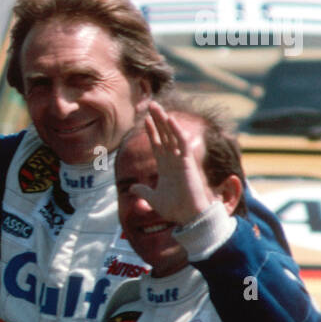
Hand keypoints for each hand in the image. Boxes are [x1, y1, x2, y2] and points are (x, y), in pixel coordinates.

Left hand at [129, 102, 214, 225]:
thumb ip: (143, 191)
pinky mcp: (187, 162)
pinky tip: (169, 119)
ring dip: (164, 120)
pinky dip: (176, 131)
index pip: (157, 144)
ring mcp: (180, 160)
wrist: (188, 217)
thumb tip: (132, 187)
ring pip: (172, 135)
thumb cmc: (174, 209)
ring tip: (156, 106)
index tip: (145, 119)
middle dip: (157, 120)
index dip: (151, 131)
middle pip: (164, 135)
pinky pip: (182, 143)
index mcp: (165, 167)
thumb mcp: (153, 199)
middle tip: (151, 104)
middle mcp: (173, 160)